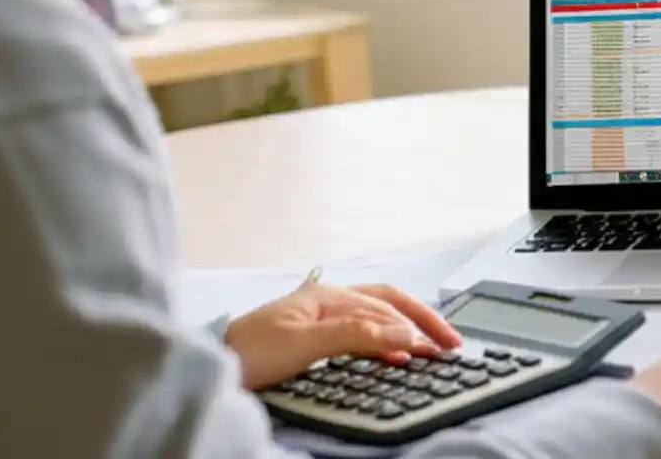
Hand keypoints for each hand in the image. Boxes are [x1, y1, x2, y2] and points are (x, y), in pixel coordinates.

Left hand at [224, 281, 462, 389]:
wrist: (210, 364)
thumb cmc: (247, 351)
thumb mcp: (305, 343)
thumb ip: (356, 336)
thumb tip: (403, 334)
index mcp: (328, 296)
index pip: (387, 306)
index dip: (418, 325)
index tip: (443, 345)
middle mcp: (327, 302)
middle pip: (387, 307)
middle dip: (421, 323)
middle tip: (450, 344)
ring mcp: (319, 319)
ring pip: (376, 320)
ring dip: (406, 332)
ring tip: (431, 349)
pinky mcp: (312, 338)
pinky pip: (360, 335)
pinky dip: (384, 343)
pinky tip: (394, 356)